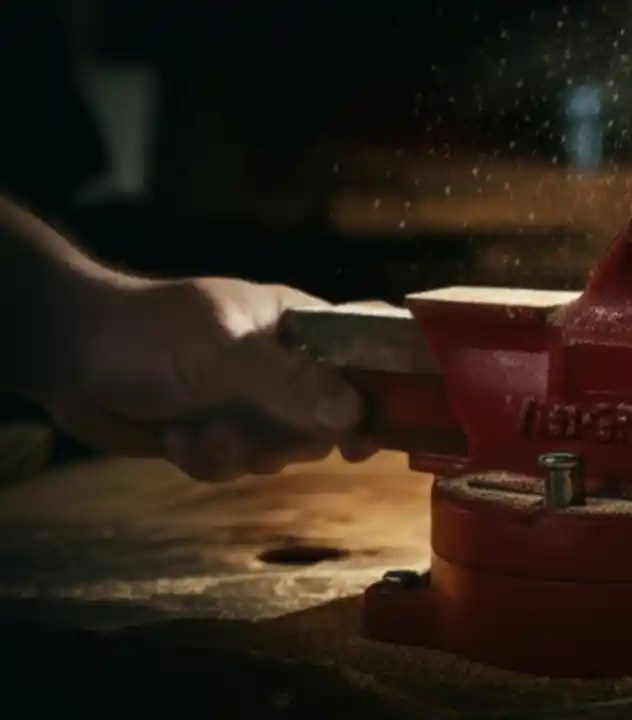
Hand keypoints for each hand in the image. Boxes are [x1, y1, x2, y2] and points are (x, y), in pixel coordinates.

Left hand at [42, 276, 369, 480]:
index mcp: (300, 325)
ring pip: (283, 450)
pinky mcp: (219, 431)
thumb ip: (291, 382)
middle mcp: (284, 363)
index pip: (368, 351)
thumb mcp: (225, 354)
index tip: (371, 430)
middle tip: (246, 430)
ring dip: (240, 452)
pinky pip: (240, 466)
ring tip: (199, 432)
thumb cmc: (149, 333)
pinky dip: (208, 462)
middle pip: (331, 418)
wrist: (69, 357)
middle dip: (286, 438)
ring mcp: (251, 399)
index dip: (382, 392)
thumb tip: (355, 415)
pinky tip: (176, 440)